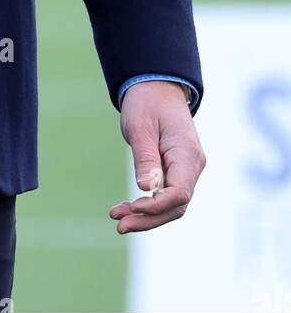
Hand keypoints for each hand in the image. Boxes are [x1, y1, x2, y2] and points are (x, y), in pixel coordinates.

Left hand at [110, 80, 205, 232]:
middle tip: (119, 225)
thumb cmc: (147, 103)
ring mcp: (187, 170)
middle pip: (176, 205)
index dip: (156, 207)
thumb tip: (146, 188)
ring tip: (118, 220)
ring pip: (172, 204)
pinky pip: (167, 195)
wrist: (156, 87)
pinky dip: (149, 205)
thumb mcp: (140, 127)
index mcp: (188, 154)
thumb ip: (145, 158)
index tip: (131, 209)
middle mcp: (193, 166)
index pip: (179, 193)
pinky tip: (128, 210)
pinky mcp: (178, 171)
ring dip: (147, 216)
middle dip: (148, 219)